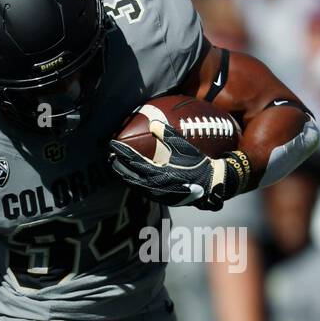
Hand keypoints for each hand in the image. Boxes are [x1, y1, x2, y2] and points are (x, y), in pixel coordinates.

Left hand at [109, 126, 248, 210]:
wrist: (209, 186)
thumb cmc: (198, 165)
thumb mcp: (184, 148)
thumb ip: (168, 135)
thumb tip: (153, 122)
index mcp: (158, 172)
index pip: (133, 160)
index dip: (121, 151)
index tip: (112, 143)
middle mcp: (153, 185)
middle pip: (128, 174)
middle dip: (117, 163)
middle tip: (110, 154)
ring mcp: (154, 194)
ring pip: (132, 183)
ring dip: (123, 173)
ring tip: (115, 163)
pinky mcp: (158, 198)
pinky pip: (139, 189)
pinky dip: (131, 181)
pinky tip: (128, 175)